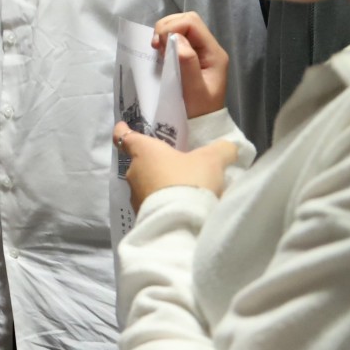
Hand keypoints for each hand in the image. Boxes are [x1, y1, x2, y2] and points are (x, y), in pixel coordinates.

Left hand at [117, 122, 236, 209]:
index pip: (124, 136)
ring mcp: (135, 196)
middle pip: (140, 163)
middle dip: (155, 164)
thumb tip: (228, 147)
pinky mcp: (141, 216)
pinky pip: (153, 204)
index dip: (122, 130)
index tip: (121, 126)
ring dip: (160, 186)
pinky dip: (164, 203)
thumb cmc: (189, 180)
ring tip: (183, 190)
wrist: (181, 222)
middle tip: (174, 165)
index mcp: (144, 152)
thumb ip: (221, 149)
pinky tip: (182, 207)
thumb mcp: (212, 160)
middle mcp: (133, 173)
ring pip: (146, 185)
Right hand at [152, 12, 227, 118]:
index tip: (159, 47)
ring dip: (163, 34)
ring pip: (178, 26)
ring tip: (157, 51)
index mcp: (213, 53)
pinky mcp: (188, 55)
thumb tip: (175, 40)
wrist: (202, 125)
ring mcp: (198, 51)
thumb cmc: (199, 111)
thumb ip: (187, 64)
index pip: (192, 22)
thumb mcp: (194, 91)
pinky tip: (159, 54)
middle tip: (156, 48)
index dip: (171, 28)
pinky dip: (162, 41)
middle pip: (185, 20)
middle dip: (165, 28)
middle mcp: (208, 47)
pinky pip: (174, 37)